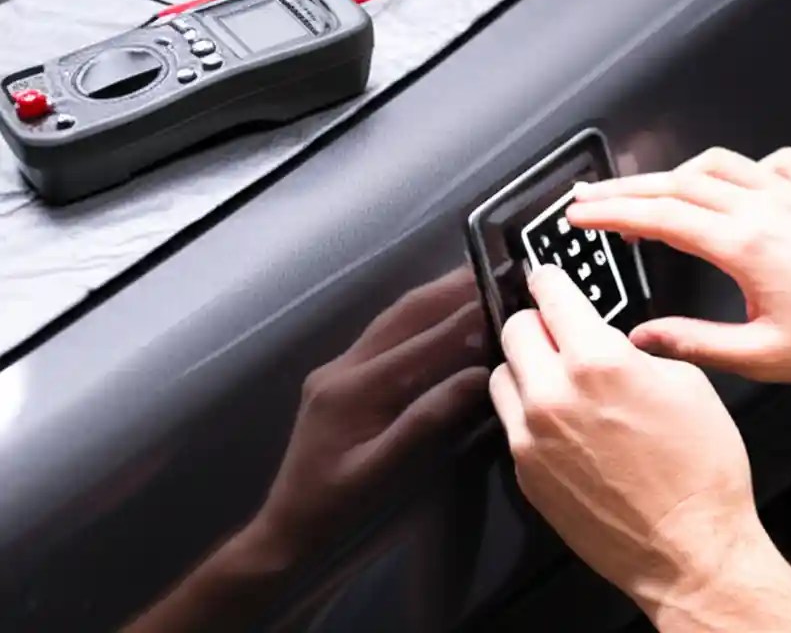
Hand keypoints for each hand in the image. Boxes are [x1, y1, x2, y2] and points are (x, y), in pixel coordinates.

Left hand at [253, 269, 488, 560]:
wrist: (287, 524)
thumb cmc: (336, 505)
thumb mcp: (382, 470)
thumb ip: (426, 421)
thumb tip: (478, 378)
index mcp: (353, 389)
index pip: (420, 343)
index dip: (464, 318)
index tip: (502, 295)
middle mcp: (342, 367)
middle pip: (402, 315)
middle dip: (448, 289)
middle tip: (492, 268)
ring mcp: (338, 369)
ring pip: (392, 320)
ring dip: (434, 298)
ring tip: (474, 280)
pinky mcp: (340, 378)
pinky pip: (385, 337)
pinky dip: (419, 321)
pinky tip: (442, 317)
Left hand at [489, 265, 767, 614]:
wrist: (690, 549)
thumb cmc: (701, 475)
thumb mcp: (689, 383)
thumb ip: (638, 349)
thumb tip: (613, 341)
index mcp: (598, 362)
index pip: (550, 294)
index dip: (550, 280)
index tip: (548, 278)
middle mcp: (554, 396)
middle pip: (514, 329)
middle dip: (538, 324)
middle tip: (559, 331)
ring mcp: (532, 438)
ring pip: (503, 376)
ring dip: (527, 370)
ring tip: (563, 382)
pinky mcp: (526, 473)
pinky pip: (512, 424)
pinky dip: (531, 415)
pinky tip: (567, 426)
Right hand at [568, 147, 790, 382]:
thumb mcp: (767, 355)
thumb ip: (698, 344)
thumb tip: (646, 340)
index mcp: (744, 244)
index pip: (658, 217)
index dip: (611, 215)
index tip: (579, 217)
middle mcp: (762, 207)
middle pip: (675, 183)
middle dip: (623, 189)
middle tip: (587, 198)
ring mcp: (788, 193)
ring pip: (713, 165)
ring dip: (669, 175)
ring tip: (642, 191)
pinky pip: (760, 163)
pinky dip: (731, 168)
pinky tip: (727, 182)